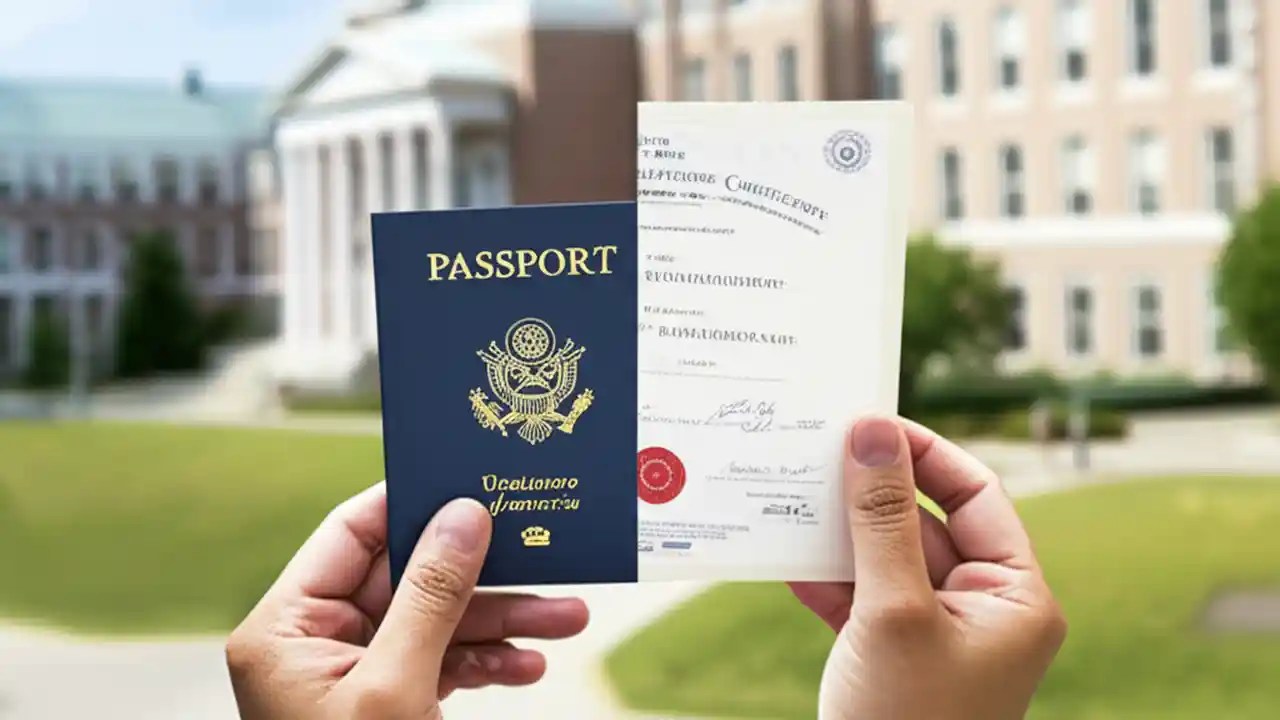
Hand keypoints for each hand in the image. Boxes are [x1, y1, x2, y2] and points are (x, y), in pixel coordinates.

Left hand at [227, 483, 589, 718]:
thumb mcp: (394, 686)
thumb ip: (431, 596)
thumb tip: (463, 515)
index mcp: (286, 627)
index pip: (352, 534)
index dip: (411, 504)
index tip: (470, 480)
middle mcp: (316, 644)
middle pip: (409, 579)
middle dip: (484, 576)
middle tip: (544, 551)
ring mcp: (354, 676)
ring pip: (437, 622)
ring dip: (502, 621)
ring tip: (566, 619)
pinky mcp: (387, 703)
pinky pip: (442, 664)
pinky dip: (487, 663)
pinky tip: (529, 665)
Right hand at [789, 417, 1065, 719]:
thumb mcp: (895, 611)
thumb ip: (881, 518)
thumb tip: (872, 432)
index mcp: (1014, 596)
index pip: (976, 494)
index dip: (923, 452)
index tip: (868, 422)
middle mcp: (979, 607)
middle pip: (922, 520)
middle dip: (868, 490)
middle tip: (815, 449)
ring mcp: (931, 631)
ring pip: (882, 555)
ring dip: (837, 531)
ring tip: (789, 495)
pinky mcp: (888, 653)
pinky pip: (856, 595)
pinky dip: (821, 576)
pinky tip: (783, 555)